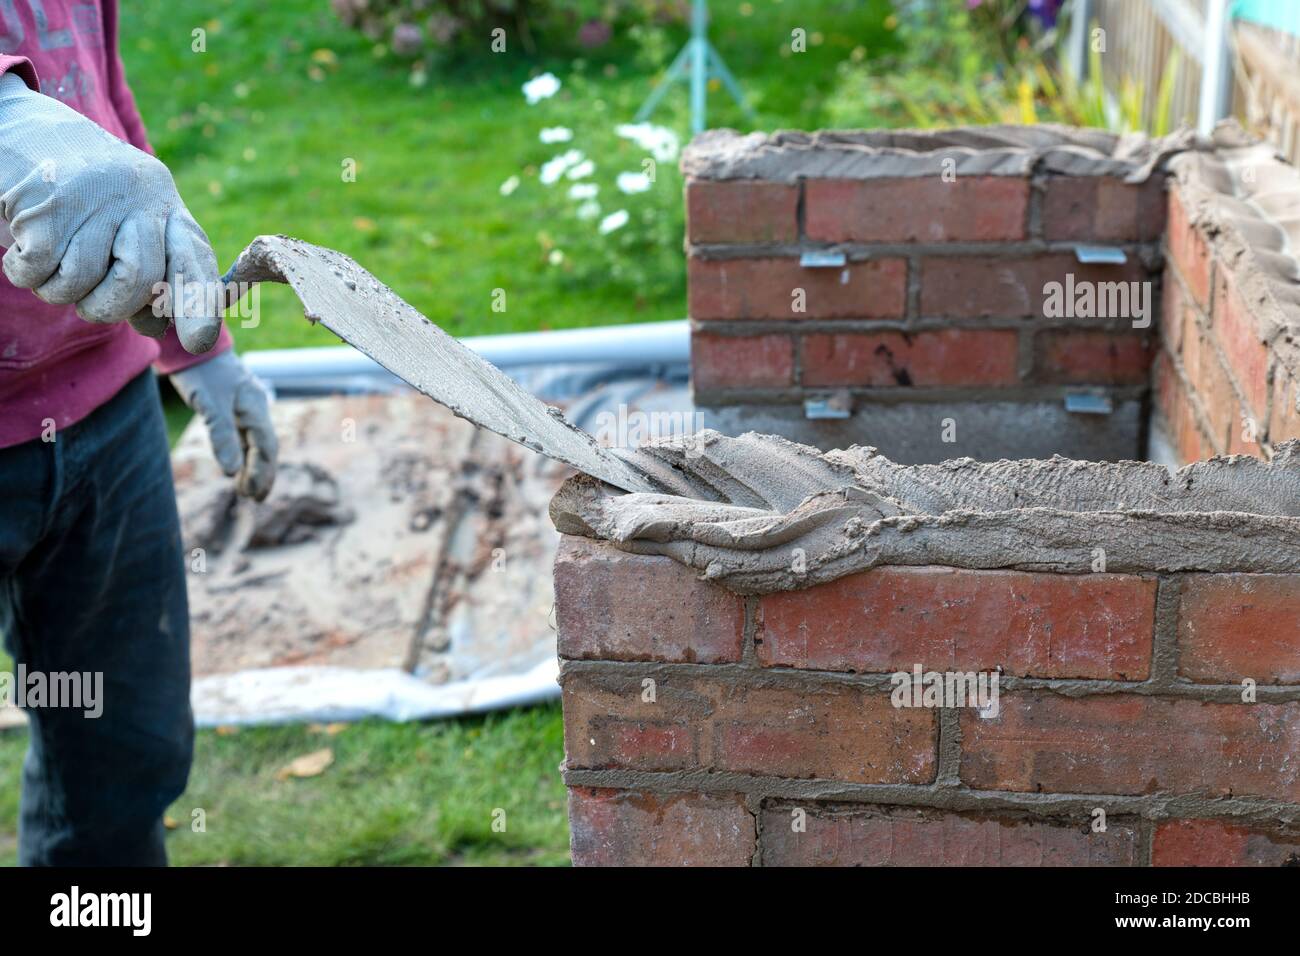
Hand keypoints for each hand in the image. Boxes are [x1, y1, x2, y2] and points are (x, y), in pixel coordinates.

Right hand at [0, 73, 221, 352]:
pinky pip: (38, 273)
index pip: (192, 260)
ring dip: (57, 288)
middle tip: (86, 295)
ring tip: (51, 255)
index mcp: (164, 204)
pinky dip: (24, 272)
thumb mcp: (124, 221)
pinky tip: (23, 246)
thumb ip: (146, 271)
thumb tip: (156, 328)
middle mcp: (137, 197)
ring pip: (81, 285)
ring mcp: (92, 198)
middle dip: (106, 306)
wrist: (19, 125)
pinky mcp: (44, 206)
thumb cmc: (78, 190)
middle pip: (138, 284)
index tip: (199, 342)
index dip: (199, 305)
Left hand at [170, 351, 277, 499]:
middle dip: (262, 473)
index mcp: (255, 408)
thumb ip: (221, 437)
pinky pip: (243, 433)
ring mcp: (245, 405)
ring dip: (252, 465)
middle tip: (255, 498)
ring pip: (255, 441)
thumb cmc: (201, 370)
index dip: (261, 472)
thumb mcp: (209, 404)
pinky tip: (236, 464)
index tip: (253, 494)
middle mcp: (255, 408)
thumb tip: (230, 471)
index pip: (265, 447)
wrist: (189, 340)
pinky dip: (242, 452)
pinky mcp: (232, 403)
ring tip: (246, 488)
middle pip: (265, 446)